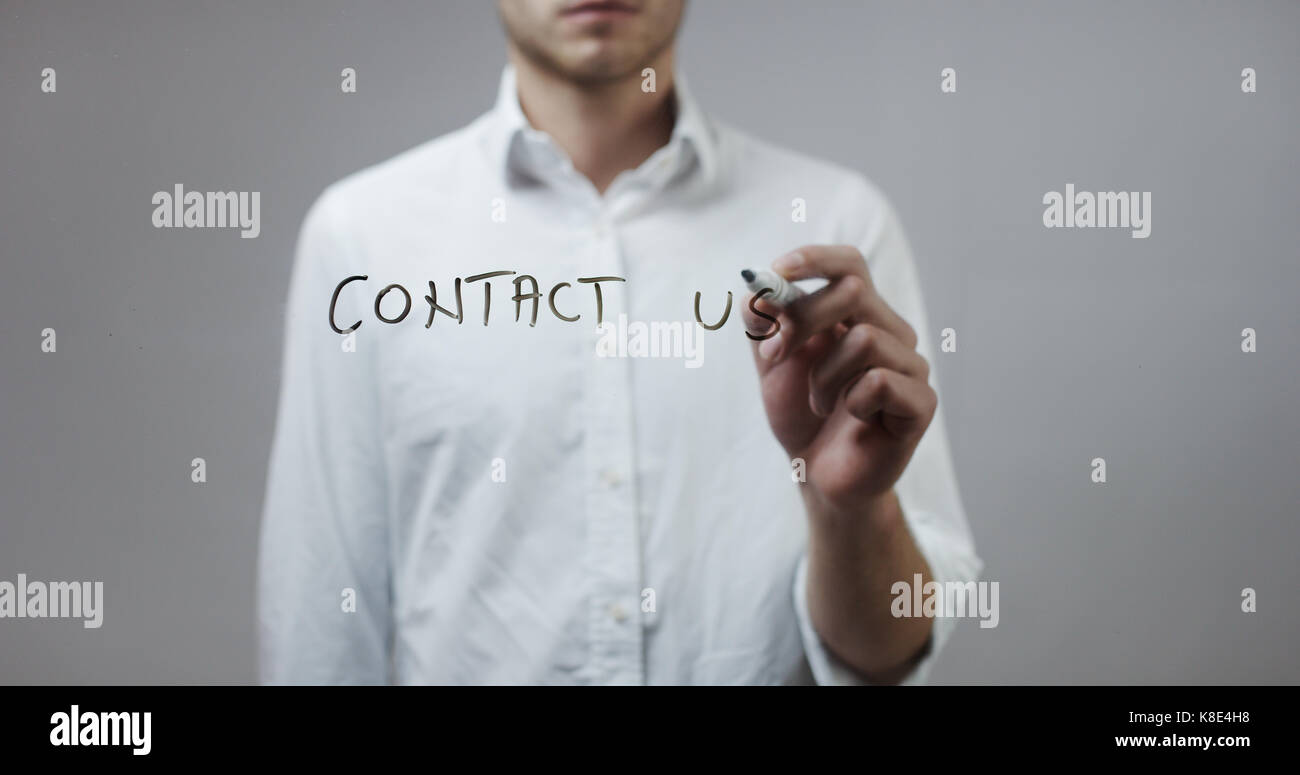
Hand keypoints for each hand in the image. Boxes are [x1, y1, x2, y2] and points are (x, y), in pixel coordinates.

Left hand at [744, 246, 936, 517]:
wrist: (817, 473)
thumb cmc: (800, 412)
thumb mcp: (770, 363)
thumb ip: (763, 323)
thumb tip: (759, 289)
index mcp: (857, 314)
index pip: (849, 264)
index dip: (815, 258)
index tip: (776, 272)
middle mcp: (890, 331)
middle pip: (853, 290)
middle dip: (802, 322)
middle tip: (774, 357)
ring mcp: (911, 365)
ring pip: (864, 338)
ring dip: (823, 376)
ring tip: (820, 403)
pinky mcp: (922, 402)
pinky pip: (879, 381)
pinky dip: (850, 401)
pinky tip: (852, 418)